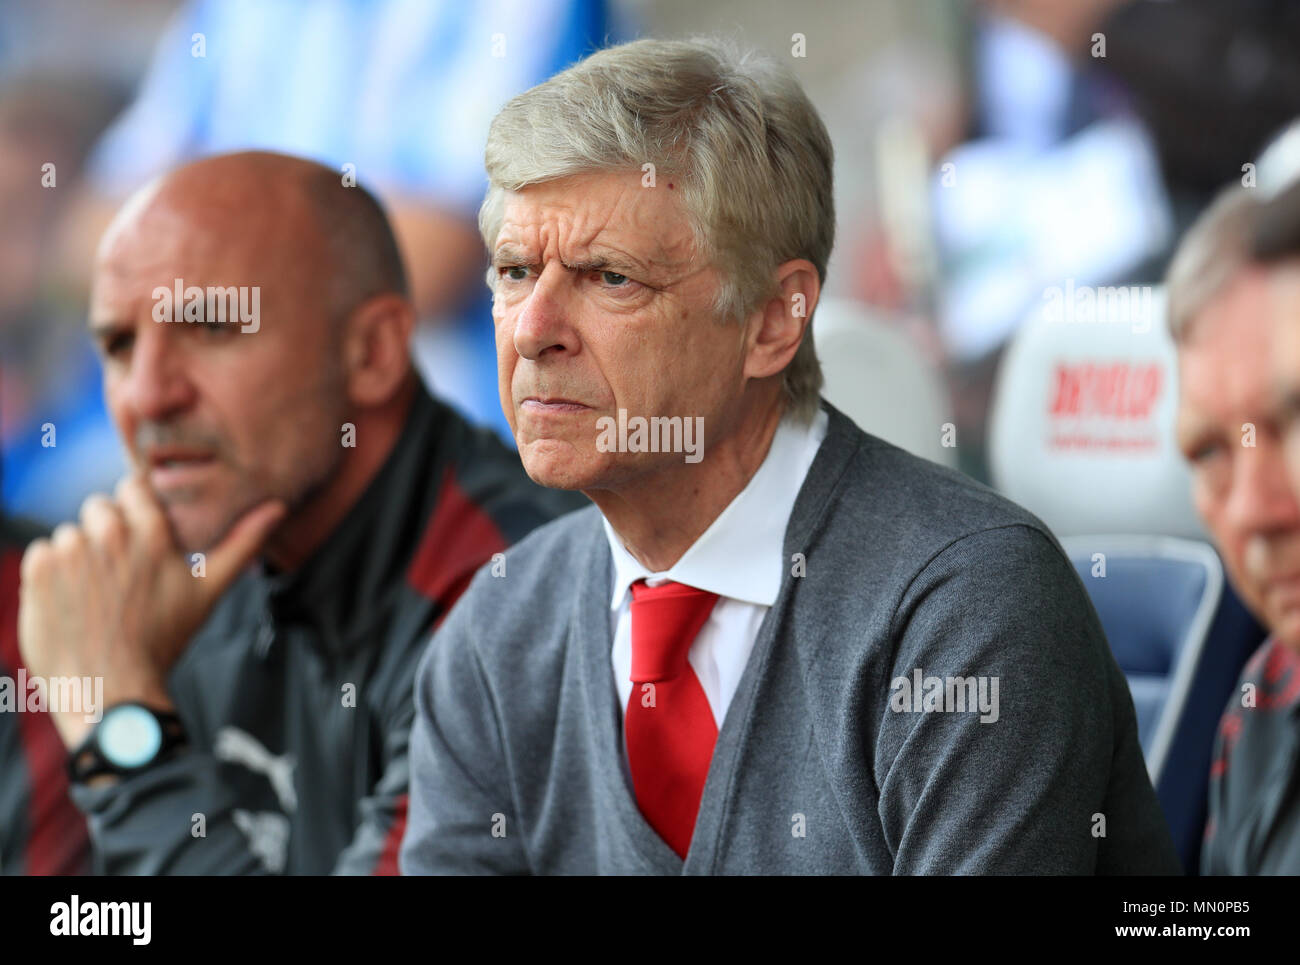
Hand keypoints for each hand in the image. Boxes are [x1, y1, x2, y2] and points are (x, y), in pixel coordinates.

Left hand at [18, 474, 284, 746]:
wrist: (110, 688)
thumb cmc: (164, 640)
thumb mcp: (209, 590)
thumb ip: (243, 542)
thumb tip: (279, 507)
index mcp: (151, 533)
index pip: (133, 488)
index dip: (136, 512)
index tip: (139, 540)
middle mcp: (108, 533)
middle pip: (100, 509)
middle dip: (108, 534)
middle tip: (120, 577)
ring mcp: (70, 551)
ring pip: (72, 532)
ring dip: (81, 556)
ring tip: (97, 595)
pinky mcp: (39, 570)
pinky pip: (43, 552)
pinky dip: (52, 573)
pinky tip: (72, 601)